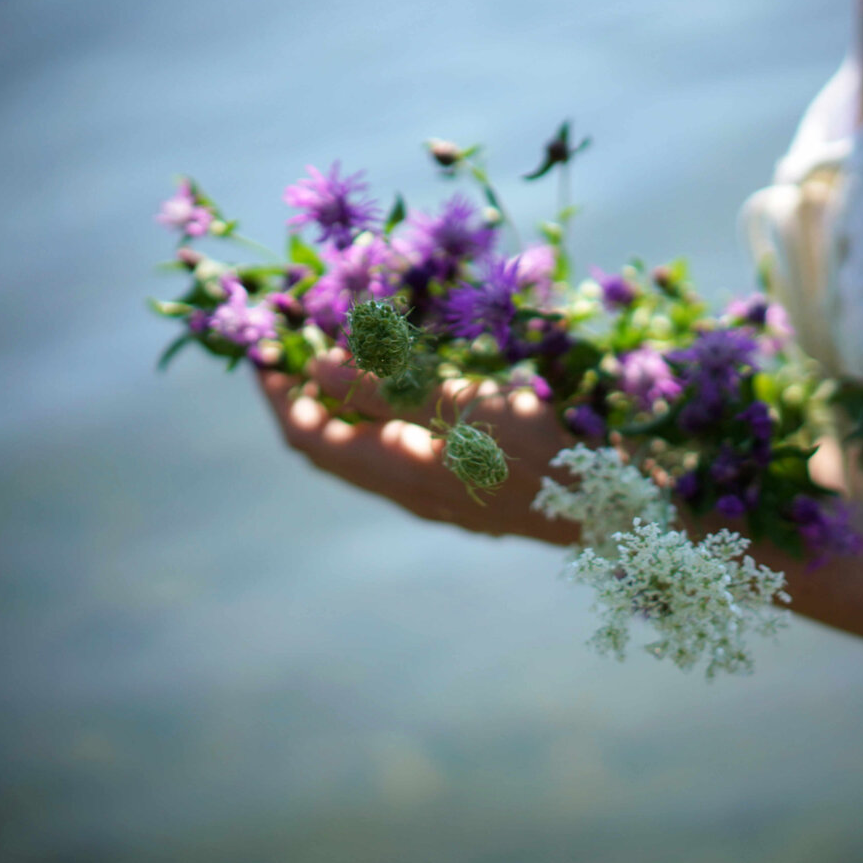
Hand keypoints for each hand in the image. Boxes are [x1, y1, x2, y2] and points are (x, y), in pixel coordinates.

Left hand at [258, 352, 581, 546]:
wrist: (600, 509)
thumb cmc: (536, 448)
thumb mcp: (461, 403)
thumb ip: (386, 387)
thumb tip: (319, 366)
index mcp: (395, 471)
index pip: (307, 434)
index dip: (277, 394)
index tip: (262, 353)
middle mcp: (401, 492)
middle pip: (324, 450)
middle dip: (299, 400)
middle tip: (288, 353)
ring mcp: (427, 498)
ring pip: (356, 458)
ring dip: (333, 413)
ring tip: (329, 366)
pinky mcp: (452, 495)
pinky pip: (387, 461)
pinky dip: (368, 425)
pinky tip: (385, 399)